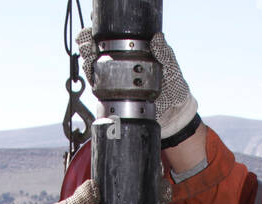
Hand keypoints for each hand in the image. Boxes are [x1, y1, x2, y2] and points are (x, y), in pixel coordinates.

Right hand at [76, 29, 197, 140]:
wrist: (172, 114)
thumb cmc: (173, 87)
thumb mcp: (171, 67)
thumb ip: (164, 53)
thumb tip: (158, 38)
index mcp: (134, 53)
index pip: (114, 39)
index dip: (101, 33)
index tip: (94, 31)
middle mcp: (122, 66)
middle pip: (98, 52)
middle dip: (88, 46)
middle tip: (87, 45)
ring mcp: (116, 82)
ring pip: (94, 69)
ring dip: (87, 62)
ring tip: (88, 59)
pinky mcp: (114, 99)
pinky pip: (99, 90)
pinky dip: (93, 81)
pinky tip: (92, 76)